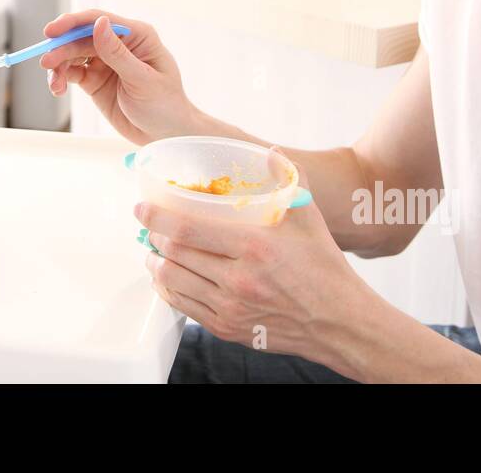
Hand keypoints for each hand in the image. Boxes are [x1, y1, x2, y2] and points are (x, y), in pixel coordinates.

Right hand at [40, 10, 204, 145]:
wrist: (166, 135)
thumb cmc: (165, 105)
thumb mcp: (142, 80)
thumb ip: (117, 54)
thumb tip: (99, 23)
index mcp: (137, 36)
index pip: (99, 20)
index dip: (73, 23)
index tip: (52, 32)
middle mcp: (119, 45)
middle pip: (81, 37)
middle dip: (61, 48)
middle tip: (46, 63)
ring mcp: (105, 62)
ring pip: (72, 54)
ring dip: (59, 66)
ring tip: (54, 84)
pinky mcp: (95, 80)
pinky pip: (72, 73)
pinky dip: (61, 79)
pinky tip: (58, 89)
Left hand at [136, 158, 378, 374]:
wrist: (338, 322)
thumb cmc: (323, 267)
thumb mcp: (309, 217)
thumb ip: (288, 180)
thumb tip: (270, 152)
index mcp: (254, 246)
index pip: (188, 230)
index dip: (157, 218)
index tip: (141, 209)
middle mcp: (238, 280)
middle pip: (174, 255)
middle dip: (154, 238)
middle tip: (150, 228)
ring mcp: (230, 307)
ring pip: (173, 282)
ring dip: (156, 264)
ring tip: (155, 252)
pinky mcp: (227, 328)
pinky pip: (184, 308)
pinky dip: (168, 290)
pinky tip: (169, 279)